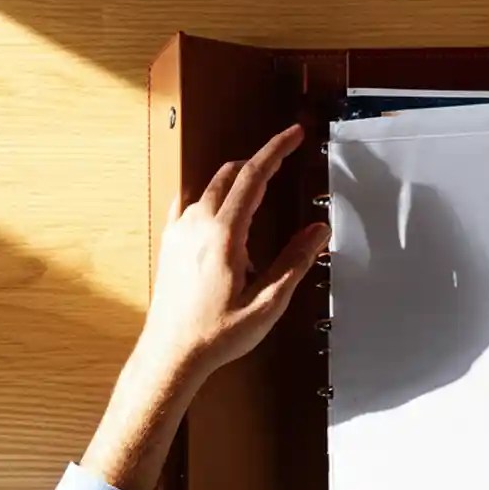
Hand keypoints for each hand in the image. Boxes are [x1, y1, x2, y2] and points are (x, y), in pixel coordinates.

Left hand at [81, 124, 328, 489]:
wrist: (171, 355)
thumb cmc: (217, 334)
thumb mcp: (268, 302)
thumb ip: (294, 262)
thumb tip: (318, 230)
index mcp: (225, 235)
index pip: (253, 176)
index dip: (276, 150)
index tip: (294, 134)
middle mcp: (197, 225)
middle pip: (231, 173)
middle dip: (261, 160)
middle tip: (285, 158)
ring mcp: (179, 231)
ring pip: (210, 185)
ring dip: (238, 178)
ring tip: (261, 190)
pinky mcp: (170, 241)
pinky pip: (190, 202)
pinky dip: (211, 194)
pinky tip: (220, 208)